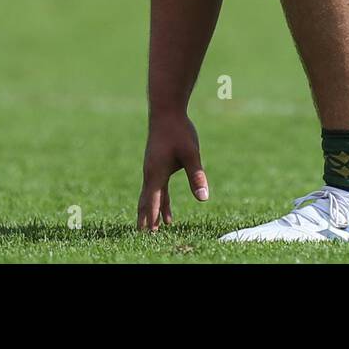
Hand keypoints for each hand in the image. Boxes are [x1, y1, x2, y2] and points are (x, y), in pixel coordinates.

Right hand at [137, 112, 208, 231]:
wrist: (167, 111)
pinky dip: (161, 201)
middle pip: (147, 202)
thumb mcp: (191, 155)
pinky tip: (166, 211)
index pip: (153, 202)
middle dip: (146, 219)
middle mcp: (150, 173)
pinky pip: (157, 188)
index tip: (148, 234)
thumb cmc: (179, 131)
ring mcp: (152, 169)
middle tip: (145, 237)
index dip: (151, 218)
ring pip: (151, 197)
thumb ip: (196, 177)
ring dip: (153, 213)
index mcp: (156, 173)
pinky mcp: (157, 164)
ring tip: (155, 229)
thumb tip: (203, 198)